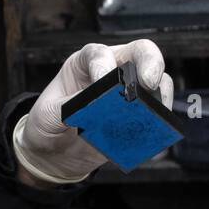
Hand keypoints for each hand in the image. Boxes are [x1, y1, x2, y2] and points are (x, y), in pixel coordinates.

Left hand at [19, 39, 173, 182]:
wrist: (54, 155)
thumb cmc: (48, 125)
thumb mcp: (48, 114)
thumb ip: (69, 106)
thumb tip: (95, 102)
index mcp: (84, 63)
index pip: (99, 53)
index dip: (103, 64)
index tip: (102, 80)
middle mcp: (111, 70)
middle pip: (141, 53)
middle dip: (151, 63)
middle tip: (149, 82)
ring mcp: (129, 92)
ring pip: (158, 81)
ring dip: (159, 95)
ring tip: (153, 113)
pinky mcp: (138, 116)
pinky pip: (157, 113)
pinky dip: (160, 122)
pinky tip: (153, 132)